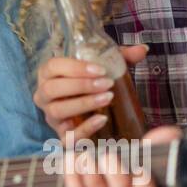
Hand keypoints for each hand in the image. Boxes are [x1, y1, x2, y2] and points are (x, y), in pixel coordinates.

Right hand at [34, 45, 149, 138]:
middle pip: (52, 88)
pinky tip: (102, 119)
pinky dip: (84, 128)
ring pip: (57, 110)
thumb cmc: (92, 85)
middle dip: (80, 86)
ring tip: (107, 98)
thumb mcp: (105, 69)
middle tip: (107, 84)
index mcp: (48, 74)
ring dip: (82, 104)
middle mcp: (43, 95)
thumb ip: (121, 58)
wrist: (88, 113)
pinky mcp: (61, 136)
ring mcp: (51, 117)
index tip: (100, 69)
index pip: (53, 66)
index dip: (74, 67)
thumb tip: (143, 49)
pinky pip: (67, 135)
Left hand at [45, 126, 177, 186]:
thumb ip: (151, 146)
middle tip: (107, 156)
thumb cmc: (111, 169)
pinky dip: (74, 183)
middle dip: (116, 176)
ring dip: (92, 177)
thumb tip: (169, 133)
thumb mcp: (131, 156)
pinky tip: (70, 165)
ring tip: (83, 157)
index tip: (139, 167)